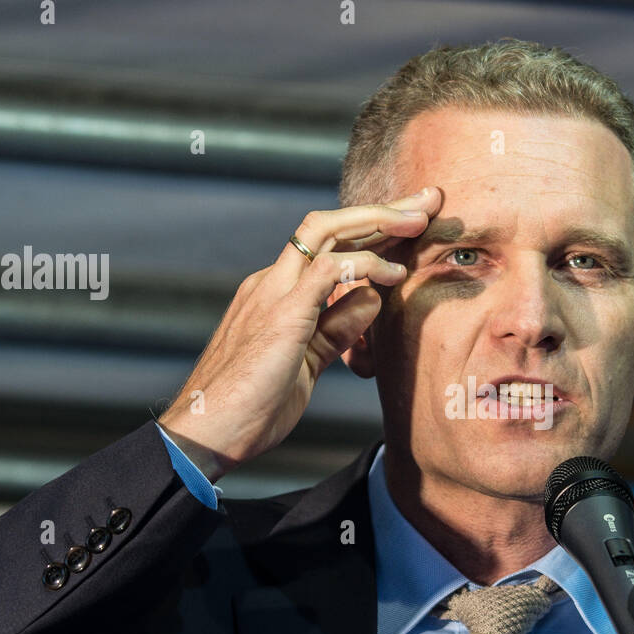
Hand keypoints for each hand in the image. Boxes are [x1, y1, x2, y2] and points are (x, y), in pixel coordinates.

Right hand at [158, 186, 440, 481]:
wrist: (206, 434)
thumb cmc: (252, 408)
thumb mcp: (307, 364)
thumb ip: (336, 330)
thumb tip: (372, 299)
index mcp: (273, 294)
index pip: (326, 247)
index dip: (370, 231)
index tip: (408, 226)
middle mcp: (271, 283)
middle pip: (328, 225)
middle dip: (381, 210)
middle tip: (428, 199)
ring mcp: (272, 293)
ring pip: (325, 231)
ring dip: (378, 221)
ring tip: (420, 223)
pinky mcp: (282, 314)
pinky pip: (329, 271)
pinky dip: (366, 265)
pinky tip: (393, 275)